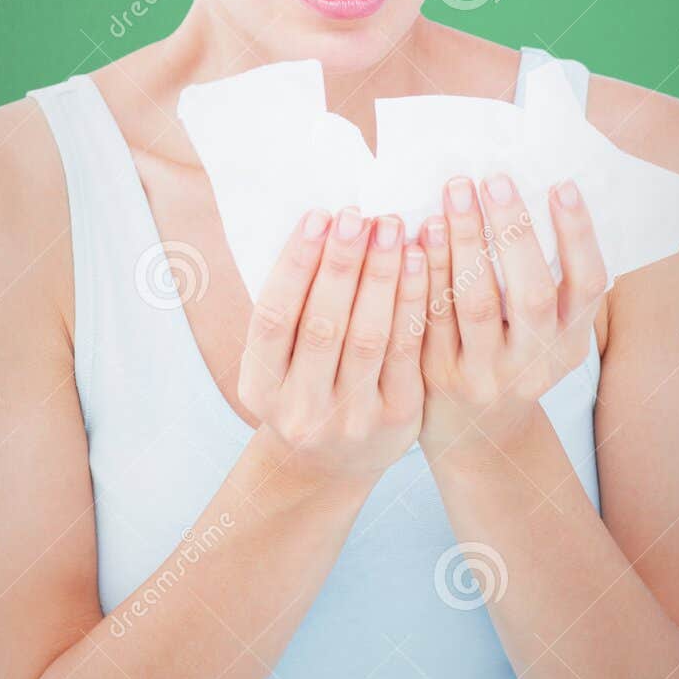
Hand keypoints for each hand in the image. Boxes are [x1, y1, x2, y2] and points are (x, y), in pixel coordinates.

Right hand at [238, 205, 428, 484]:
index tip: (318, 216)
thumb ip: (290, 308)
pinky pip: (406, 350)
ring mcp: (351, 419)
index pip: (273, 317)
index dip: (295, 265)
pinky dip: (412, 301)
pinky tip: (419, 260)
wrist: (329, 465)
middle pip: (323, 324)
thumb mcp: (276, 362)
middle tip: (359, 214)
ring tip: (391, 226)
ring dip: (381, 275)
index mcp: (259, 388)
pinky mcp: (397, 418)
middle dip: (342, 263)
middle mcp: (301, 409)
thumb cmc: (302, 388)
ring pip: (368, 336)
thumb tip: (320, 226)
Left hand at [416, 172, 607, 468]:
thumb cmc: (511, 356)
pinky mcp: (439, 376)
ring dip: (466, 242)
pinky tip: (420, 232)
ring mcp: (486, 374)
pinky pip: (433, 316)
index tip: (563, 185)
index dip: (578, 236)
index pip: (587, 286)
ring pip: (476, 303)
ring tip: (456, 192)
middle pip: (530, 294)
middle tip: (496, 179)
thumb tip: (532, 192)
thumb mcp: (546, 331)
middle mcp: (535, 363)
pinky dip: (428, 271)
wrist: (473, 433)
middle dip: (515, 232)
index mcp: (570, 342)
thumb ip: (547, 279)